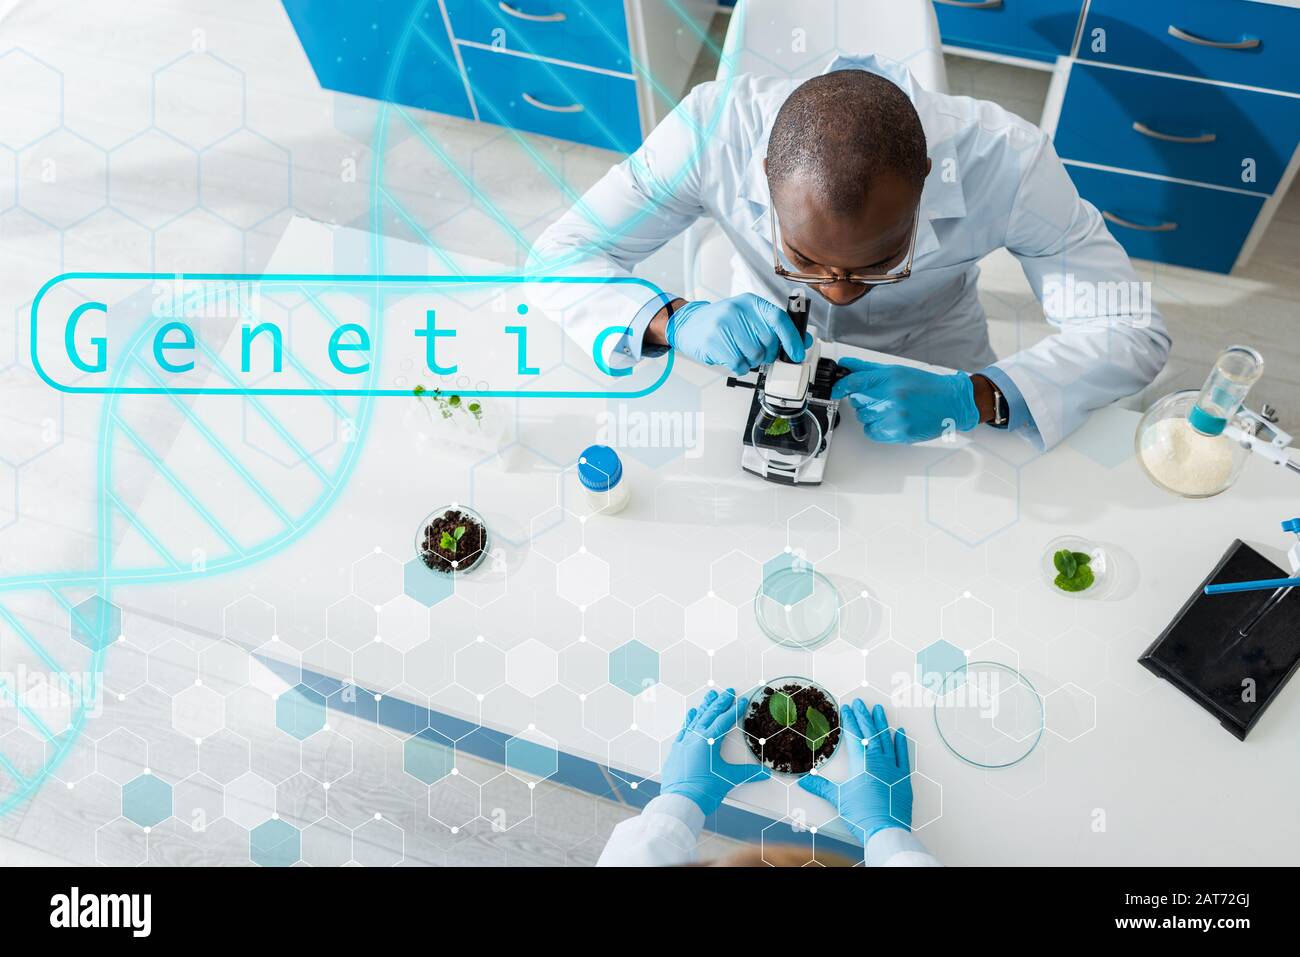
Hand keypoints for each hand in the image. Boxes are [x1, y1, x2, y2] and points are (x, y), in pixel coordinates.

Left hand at [661, 688, 770, 814]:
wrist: (680, 802)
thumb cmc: (703, 791)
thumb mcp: (727, 779)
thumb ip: (747, 773)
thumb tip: (764, 773)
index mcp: (708, 741)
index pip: (724, 721)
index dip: (734, 710)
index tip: (742, 700)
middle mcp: (694, 738)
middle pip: (709, 715)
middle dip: (720, 703)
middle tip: (727, 692)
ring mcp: (684, 743)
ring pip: (695, 720)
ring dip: (704, 707)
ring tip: (709, 696)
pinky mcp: (676, 751)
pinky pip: (684, 730)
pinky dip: (689, 720)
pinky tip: (691, 713)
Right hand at [667, 294, 804, 375]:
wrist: (689, 324)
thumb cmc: (723, 322)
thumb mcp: (750, 318)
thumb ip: (777, 328)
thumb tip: (804, 340)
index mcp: (751, 303)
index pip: (779, 319)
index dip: (792, 339)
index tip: (796, 354)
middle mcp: (738, 311)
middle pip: (768, 342)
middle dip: (767, 353)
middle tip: (756, 350)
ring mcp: (725, 326)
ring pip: (755, 356)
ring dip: (752, 361)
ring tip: (740, 351)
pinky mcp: (715, 342)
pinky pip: (740, 364)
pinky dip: (740, 367)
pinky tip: (732, 358)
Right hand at [798, 699, 911, 841]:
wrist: (885, 831)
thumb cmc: (862, 815)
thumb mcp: (838, 799)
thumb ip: (821, 786)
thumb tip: (803, 781)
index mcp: (862, 763)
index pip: (854, 735)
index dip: (850, 720)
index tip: (846, 708)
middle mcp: (879, 761)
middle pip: (870, 733)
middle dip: (864, 716)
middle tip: (860, 703)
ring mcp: (893, 768)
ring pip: (887, 740)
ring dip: (882, 724)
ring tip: (879, 710)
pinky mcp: (904, 778)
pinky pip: (903, 755)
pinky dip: (901, 743)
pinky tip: (900, 732)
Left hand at [831, 357, 978, 442]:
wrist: (952, 402)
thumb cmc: (927, 386)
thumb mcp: (898, 371)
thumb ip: (869, 369)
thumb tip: (846, 365)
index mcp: (892, 379)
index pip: (856, 382)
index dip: (841, 386)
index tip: (835, 390)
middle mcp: (893, 397)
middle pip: (858, 401)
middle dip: (863, 399)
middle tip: (879, 397)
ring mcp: (897, 416)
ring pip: (863, 418)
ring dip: (870, 414)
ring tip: (887, 409)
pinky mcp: (901, 433)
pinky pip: (873, 432)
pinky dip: (876, 427)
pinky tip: (888, 420)